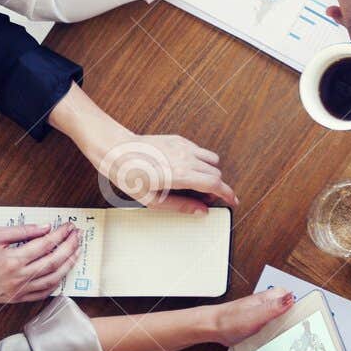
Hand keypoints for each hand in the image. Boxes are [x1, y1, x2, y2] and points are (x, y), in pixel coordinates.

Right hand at [0, 224, 83, 305]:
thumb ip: (22, 231)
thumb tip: (45, 227)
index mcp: (14, 260)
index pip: (47, 244)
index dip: (61, 234)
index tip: (69, 226)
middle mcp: (19, 277)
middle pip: (54, 261)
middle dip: (70, 246)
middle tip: (77, 235)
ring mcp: (18, 291)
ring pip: (52, 279)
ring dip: (68, 264)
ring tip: (76, 252)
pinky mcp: (16, 299)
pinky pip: (42, 293)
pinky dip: (55, 283)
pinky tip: (61, 273)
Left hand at [92, 133, 237, 213]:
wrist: (117, 150)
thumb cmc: (130, 176)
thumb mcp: (152, 200)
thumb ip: (180, 206)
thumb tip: (201, 211)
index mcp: (180, 174)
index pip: (214, 184)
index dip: (227, 194)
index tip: (233, 201)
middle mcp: (186, 158)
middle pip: (216, 173)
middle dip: (215, 187)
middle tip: (203, 199)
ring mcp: (184, 146)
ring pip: (212, 160)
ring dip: (210, 173)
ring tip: (195, 184)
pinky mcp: (179, 140)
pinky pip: (200, 151)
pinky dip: (200, 162)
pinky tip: (184, 170)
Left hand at [209, 286, 298, 346]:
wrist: (214, 328)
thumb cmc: (230, 320)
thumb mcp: (256, 315)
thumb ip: (274, 307)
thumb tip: (291, 298)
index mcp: (270, 297)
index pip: (292, 298)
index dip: (300, 308)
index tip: (305, 320)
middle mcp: (267, 303)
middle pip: (288, 309)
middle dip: (293, 320)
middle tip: (297, 333)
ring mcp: (263, 313)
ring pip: (280, 318)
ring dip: (283, 328)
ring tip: (287, 339)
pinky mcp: (258, 323)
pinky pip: (271, 327)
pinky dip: (274, 333)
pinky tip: (272, 340)